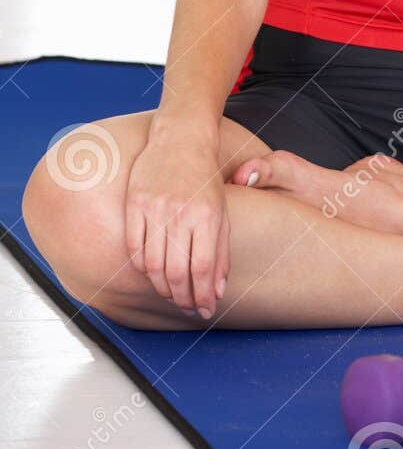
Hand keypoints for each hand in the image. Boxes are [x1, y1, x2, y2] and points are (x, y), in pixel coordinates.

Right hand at [125, 120, 229, 319]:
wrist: (181, 138)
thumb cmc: (205, 178)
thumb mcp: (222, 212)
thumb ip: (221, 252)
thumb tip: (216, 292)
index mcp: (207, 214)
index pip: (202, 268)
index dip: (202, 295)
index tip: (204, 310)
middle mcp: (180, 213)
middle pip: (175, 272)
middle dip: (182, 298)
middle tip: (187, 307)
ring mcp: (154, 208)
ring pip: (152, 265)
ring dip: (162, 288)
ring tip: (171, 295)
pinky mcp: (134, 203)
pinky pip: (134, 248)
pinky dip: (142, 268)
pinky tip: (152, 275)